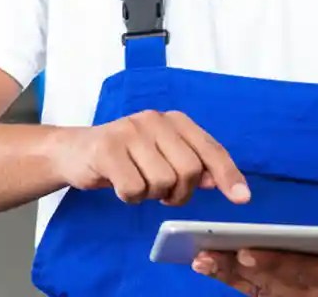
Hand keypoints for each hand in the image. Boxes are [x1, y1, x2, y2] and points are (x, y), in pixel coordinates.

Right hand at [51, 109, 250, 206]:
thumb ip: (191, 164)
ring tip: (137, 182)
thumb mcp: (162, 155)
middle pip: (190, 170)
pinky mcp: (107, 149)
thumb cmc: (124, 156)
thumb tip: (218, 181)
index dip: (228, 175)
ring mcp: (129, 132)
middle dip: (180, 192)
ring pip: (163, 182)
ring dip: (151, 195)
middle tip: (163, 193)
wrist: (74, 151)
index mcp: (174, 120)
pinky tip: (119, 184)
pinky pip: (135, 189)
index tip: (242, 198)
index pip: (210, 149)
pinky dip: (130, 197)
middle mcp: (154, 119)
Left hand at [192, 231, 317, 295]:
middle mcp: (314, 296)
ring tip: (200, 261)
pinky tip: (209, 268)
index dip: (276, 263)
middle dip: (238, 270)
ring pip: (258, 291)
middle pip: (271, 284)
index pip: (303, 272)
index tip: (248, 250)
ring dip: (228, 277)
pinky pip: (257, 293)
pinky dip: (233, 281)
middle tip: (207, 254)